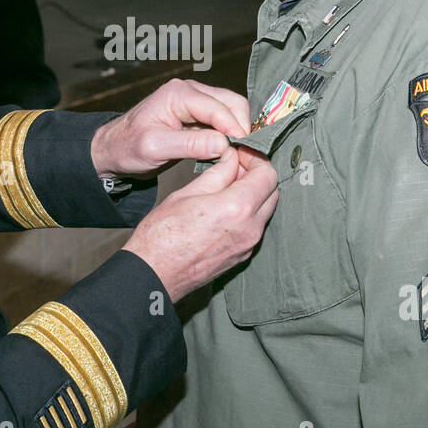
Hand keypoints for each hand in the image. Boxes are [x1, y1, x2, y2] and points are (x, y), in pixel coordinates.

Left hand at [90, 79, 250, 179]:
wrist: (114, 150)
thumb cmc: (127, 147)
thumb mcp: (155, 148)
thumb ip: (189, 145)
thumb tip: (223, 144)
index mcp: (178, 94)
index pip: (218, 107)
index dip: (235, 128)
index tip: (245, 149)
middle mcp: (190, 91)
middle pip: (231, 102)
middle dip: (241, 126)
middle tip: (246, 153)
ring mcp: (195, 101)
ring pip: (231, 110)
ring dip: (238, 130)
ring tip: (240, 154)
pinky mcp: (198, 115)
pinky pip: (223, 120)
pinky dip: (230, 134)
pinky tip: (230, 151)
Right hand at [125, 145, 277, 302]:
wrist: (154, 274)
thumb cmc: (162, 235)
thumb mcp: (187, 193)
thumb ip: (217, 173)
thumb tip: (231, 158)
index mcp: (236, 208)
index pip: (267, 175)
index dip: (255, 158)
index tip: (240, 154)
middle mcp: (249, 229)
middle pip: (272, 192)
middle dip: (257, 175)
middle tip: (235, 167)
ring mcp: (248, 245)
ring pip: (265, 210)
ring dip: (253, 194)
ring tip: (227, 186)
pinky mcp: (242, 256)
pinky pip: (255, 227)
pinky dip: (248, 212)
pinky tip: (225, 207)